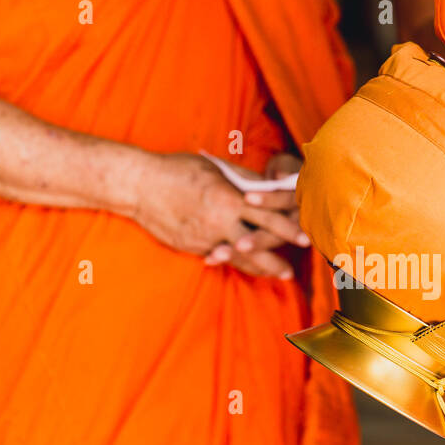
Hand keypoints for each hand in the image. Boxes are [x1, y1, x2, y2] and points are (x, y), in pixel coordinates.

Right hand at [131, 152, 307, 277]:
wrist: (140, 185)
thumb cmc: (178, 170)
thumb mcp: (215, 169)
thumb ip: (243, 181)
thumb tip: (267, 188)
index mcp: (230, 197)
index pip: (267, 215)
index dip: (287, 228)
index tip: (304, 237)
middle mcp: (220, 220)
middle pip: (257, 243)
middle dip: (276, 258)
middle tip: (292, 271)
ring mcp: (206, 237)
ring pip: (239, 257)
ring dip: (259, 267)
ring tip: (278, 274)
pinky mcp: (192, 246)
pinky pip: (218, 256)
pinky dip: (232, 261)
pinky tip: (246, 267)